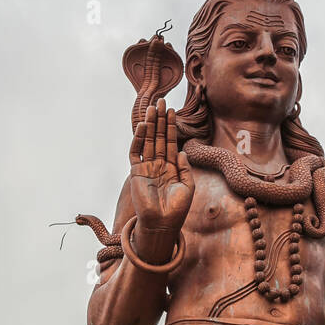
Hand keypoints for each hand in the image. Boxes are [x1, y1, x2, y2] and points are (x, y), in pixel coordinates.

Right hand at [129, 99, 193, 233]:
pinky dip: (139, 139)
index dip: (171, 127)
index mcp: (171, 167)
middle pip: (158, 137)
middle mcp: (158, 165)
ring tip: (152, 108)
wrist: (163, 224)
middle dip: (160, 120)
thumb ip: (185, 168)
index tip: (172, 111)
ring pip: (147, 141)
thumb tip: (181, 151)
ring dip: (150, 124)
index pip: (169, 142)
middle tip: (161, 101)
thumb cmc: (177, 209)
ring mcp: (146, 168)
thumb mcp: (188, 186)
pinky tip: (144, 126)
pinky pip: (136, 153)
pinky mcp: (136, 173)